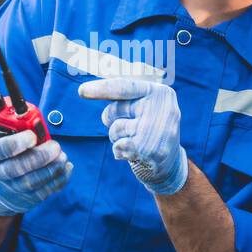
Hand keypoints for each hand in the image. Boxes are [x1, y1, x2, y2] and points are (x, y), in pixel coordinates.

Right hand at [0, 111, 71, 216]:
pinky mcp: (24, 201)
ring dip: (50, 169)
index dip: (14, 144)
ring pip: (31, 183)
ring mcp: (9, 191)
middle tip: (56, 146)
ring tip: (62, 155)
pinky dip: (57, 180)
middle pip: (16, 169)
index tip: (33, 135)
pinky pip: (43, 193)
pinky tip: (65, 168)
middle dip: (38, 157)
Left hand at [78, 77, 186, 194]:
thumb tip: (89, 89)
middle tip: (127, 125)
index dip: (101, 88)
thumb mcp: (147, 107)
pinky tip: (134, 153)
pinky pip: (117, 146)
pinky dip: (119, 151)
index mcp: (160, 92)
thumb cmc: (150, 130)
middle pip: (115, 108)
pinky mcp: (148, 150)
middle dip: (111, 117)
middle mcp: (161, 108)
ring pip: (115, 128)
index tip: (81, 91)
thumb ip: (127, 97)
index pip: (124, 87)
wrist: (170, 164)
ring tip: (134, 140)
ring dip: (117, 136)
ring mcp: (155, 130)